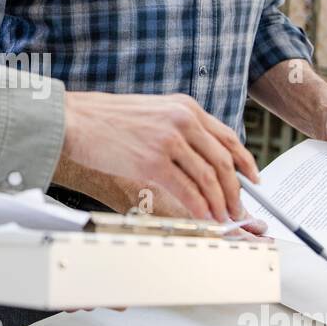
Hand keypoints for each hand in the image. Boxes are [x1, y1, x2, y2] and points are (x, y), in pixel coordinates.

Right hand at [62, 92, 258, 222]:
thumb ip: (177, 130)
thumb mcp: (151, 114)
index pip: (227, 136)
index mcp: (185, 106)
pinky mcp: (153, 161)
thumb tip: (198, 161)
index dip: (245, 162)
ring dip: (220, 203)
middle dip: (235, 190)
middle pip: (223, 160)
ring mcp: (169, 140)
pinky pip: (188, 189)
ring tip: (223, 218)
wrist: (74, 120)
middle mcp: (182, 119)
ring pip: (209, 177)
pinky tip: (204, 217)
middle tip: (238, 208)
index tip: (252, 179)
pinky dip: (200, 207)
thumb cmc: (105, 120)